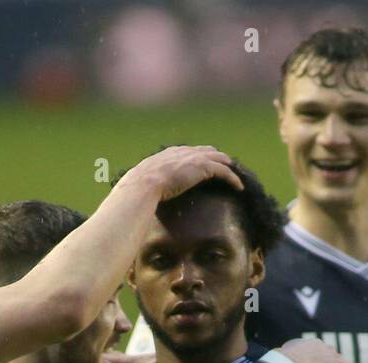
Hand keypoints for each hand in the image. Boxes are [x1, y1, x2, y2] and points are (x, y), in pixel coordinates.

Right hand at [115, 145, 243, 201]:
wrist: (141, 188)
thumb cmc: (134, 193)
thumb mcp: (136, 189)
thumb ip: (139, 191)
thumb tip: (128, 206)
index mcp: (165, 156)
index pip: (185, 153)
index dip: (196, 158)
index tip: (202, 165)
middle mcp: (180, 153)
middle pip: (204, 151)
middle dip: (215, 157)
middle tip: (224, 167)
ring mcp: (191, 158)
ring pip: (217, 158)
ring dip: (227, 166)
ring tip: (236, 175)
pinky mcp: (202, 167)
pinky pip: (223, 171)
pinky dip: (232, 178)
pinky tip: (238, 186)